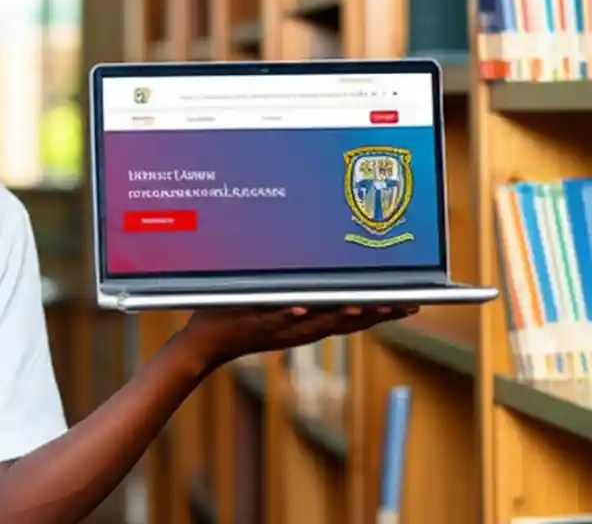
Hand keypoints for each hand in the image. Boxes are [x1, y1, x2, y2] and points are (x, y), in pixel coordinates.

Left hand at [177, 304, 417, 368]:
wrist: (204, 344)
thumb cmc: (239, 318)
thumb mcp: (274, 305)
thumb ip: (297, 294)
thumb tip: (320, 270)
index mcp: (305, 324)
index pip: (351, 319)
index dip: (381, 313)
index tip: (410, 305)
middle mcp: (297, 330)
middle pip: (344, 322)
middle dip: (376, 313)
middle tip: (407, 305)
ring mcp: (277, 330)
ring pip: (315, 323)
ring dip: (340, 315)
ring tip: (368, 305)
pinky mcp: (252, 326)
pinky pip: (272, 320)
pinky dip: (287, 315)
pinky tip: (302, 308)